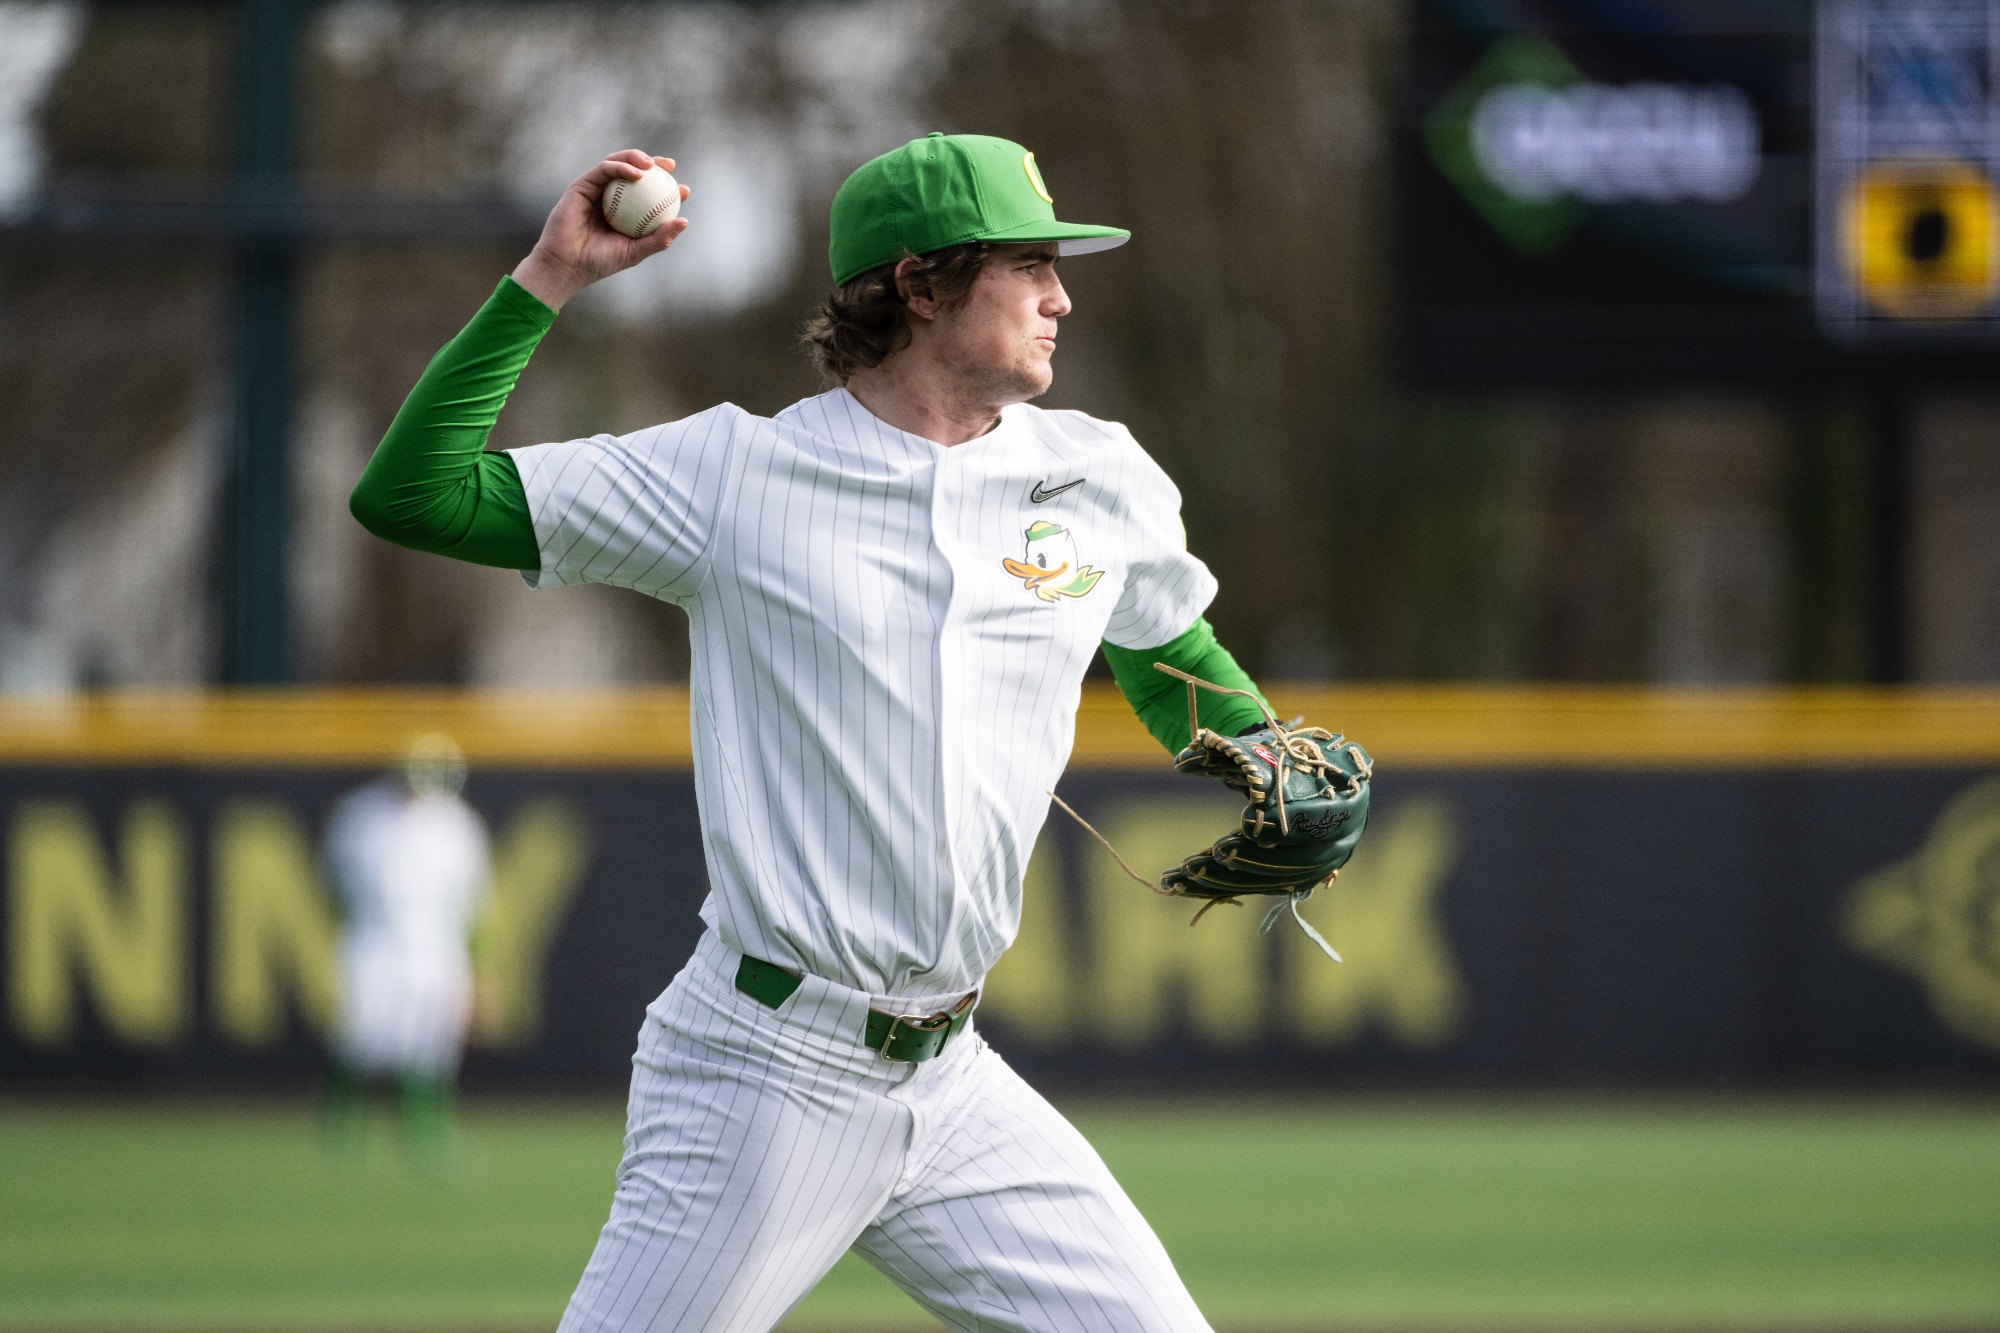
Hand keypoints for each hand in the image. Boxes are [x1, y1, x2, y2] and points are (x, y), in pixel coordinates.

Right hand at [510, 150, 690, 309]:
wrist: (567, 264)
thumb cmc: (600, 262)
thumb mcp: (636, 251)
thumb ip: (660, 238)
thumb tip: (685, 221)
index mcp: (624, 213)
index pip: (649, 195)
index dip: (668, 188)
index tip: (684, 190)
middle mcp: (610, 198)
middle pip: (634, 172)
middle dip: (655, 164)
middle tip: (671, 166)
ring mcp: (595, 189)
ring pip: (618, 164)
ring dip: (637, 158)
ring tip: (653, 164)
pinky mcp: (582, 185)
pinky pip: (604, 169)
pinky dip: (621, 167)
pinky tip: (637, 173)